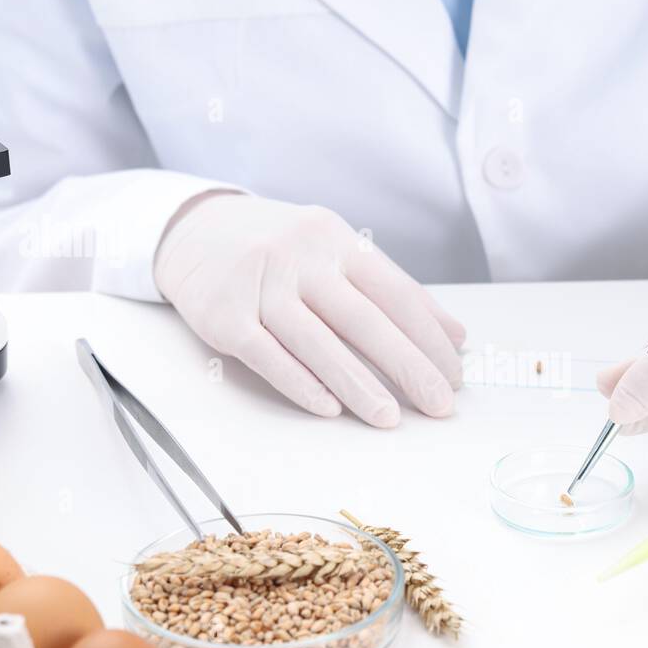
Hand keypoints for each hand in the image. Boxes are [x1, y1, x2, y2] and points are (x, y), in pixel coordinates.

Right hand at [155, 194, 465, 427]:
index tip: (453, 376)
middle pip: (363, 319)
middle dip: (407, 366)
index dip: (429, 338)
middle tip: (438, 404)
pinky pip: (267, 355)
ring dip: (357, 384)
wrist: (193, 230)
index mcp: (338, 241)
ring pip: (317, 342)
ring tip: (389, 418)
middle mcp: (302, 258)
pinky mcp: (224, 315)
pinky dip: (300, 383)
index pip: (396, 293)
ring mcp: (260, 285)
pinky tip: (328, 408)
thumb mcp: (337, 253)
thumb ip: (393, 291)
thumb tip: (454, 336)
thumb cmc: (279, 250)